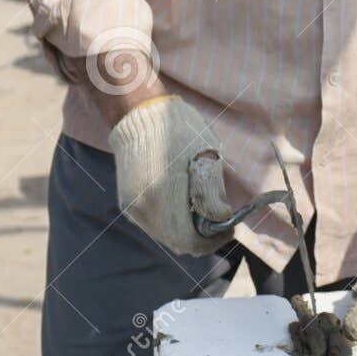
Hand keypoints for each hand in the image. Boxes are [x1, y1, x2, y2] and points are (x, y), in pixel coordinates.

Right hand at [107, 95, 232, 256]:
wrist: (138, 113)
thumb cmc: (178, 129)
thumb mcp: (206, 157)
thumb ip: (213, 195)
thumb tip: (221, 220)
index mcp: (164, 197)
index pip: (191, 242)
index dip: (214, 241)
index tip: (229, 228)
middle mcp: (144, 208)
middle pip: (178, 243)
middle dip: (202, 237)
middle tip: (219, 221)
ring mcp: (132, 207)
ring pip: (165, 235)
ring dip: (186, 231)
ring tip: (202, 211)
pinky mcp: (127, 202)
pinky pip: (153, 224)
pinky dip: (171, 222)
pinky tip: (182, 204)